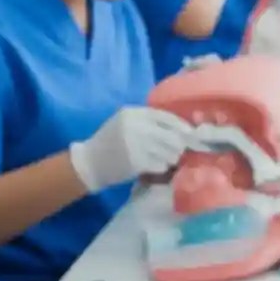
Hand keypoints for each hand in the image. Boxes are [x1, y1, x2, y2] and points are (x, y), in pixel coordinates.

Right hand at [68, 107, 193, 192]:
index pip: (166, 117)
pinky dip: (162, 167)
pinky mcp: (136, 163)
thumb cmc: (110, 141)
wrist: (88, 162)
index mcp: (134, 113)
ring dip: (172, 157)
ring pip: (170, 152)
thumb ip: (148, 121)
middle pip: (172, 136)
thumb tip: (182, 127)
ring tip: (166, 159)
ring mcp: (136, 145)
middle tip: (179, 150)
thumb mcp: (126, 122)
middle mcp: (136, 127)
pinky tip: (156, 166)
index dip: (182, 126)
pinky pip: (161, 165)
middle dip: (179, 144)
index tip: (191, 133)